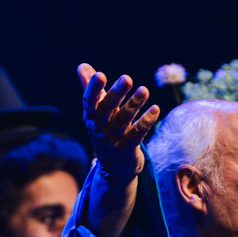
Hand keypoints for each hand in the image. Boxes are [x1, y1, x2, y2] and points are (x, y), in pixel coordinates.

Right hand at [78, 64, 161, 180]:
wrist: (112, 170)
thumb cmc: (104, 133)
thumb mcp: (96, 112)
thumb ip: (91, 89)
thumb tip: (82, 66)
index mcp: (90, 117)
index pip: (90, 101)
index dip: (93, 88)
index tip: (100, 74)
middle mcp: (99, 128)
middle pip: (107, 109)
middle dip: (116, 94)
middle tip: (127, 78)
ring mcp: (112, 141)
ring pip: (123, 121)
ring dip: (134, 105)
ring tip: (144, 90)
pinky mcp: (127, 150)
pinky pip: (137, 134)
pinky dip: (146, 122)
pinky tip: (155, 109)